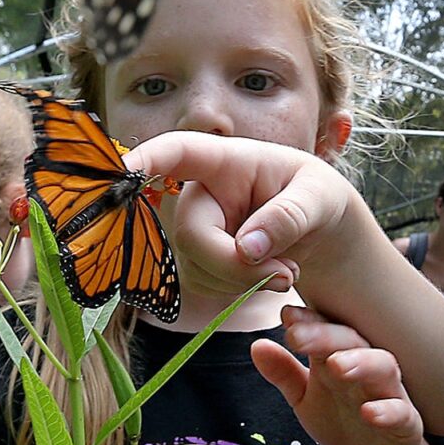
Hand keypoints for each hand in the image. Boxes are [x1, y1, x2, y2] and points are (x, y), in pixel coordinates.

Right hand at [118, 132, 357, 290]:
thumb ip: (288, 216)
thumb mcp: (320, 198)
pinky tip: (268, 277)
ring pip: (195, 267)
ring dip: (244, 281)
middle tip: (287, 275)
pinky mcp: (197, 261)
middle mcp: (200, 192)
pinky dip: (239, 292)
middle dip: (235, 265)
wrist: (321, 229)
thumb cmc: (317, 196)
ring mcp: (195, 228)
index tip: (122, 171)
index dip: (144, 160)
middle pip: (190, 234)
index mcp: (226, 161)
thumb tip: (247, 249)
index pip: (176, 153)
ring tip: (288, 269)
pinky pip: (203, 285)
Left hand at [253, 309, 425, 444]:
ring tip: (338, 365)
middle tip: (299, 337)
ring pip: (383, 367)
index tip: (287, 316)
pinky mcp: (407, 423)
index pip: (325, 330)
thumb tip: (256, 345)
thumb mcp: (305, 399)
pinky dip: (388, 411)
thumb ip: (283, 374)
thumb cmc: (342, 419)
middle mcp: (367, 368)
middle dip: (326, 337)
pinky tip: (370, 412)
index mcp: (339, 357)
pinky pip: (402, 413)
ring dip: (361, 363)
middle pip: (352, 341)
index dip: (308, 322)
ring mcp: (390, 394)